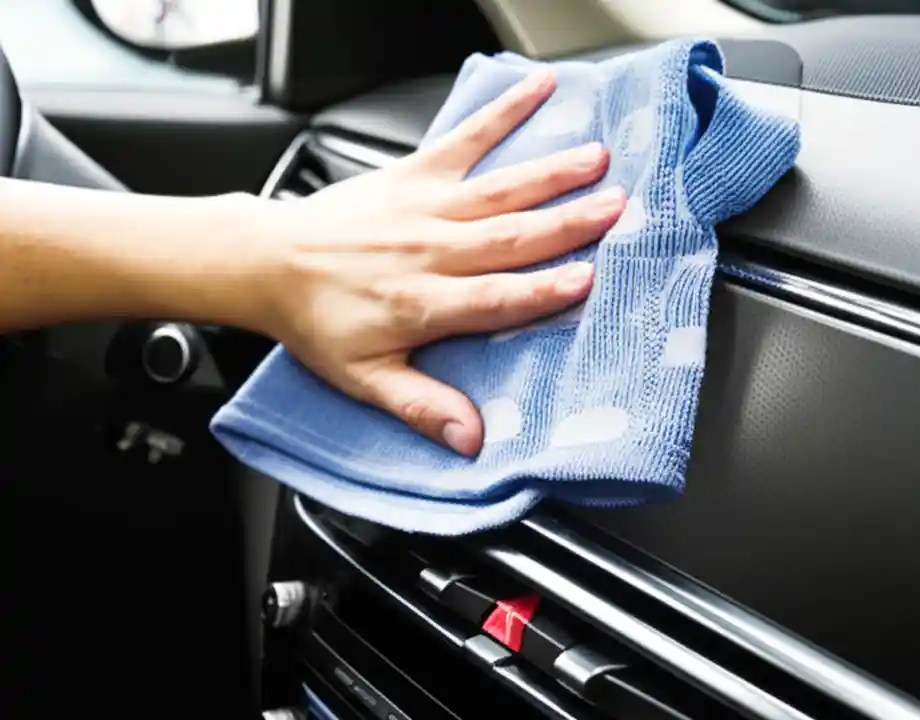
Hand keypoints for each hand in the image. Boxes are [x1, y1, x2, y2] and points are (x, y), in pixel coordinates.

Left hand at [256, 69, 623, 455]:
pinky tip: (538, 91)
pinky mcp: (416, 174)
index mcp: (422, 304)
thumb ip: (422, 406)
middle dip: (566, 223)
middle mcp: (429, 251)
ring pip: (498, 191)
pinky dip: (501, 114)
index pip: (493, 299)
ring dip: (550, 174)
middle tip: (616, 209)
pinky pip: (465, 139)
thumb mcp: (364, 379)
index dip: (540, 290)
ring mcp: (425, 207)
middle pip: (509, 238)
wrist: (268, 263)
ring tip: (597, 161)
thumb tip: (470, 439)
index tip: (584, 280)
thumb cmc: (320, 321)